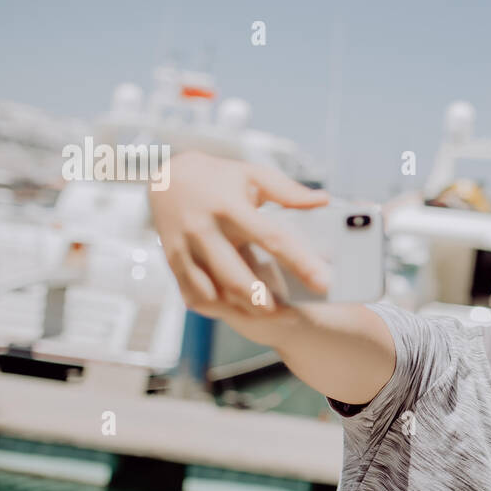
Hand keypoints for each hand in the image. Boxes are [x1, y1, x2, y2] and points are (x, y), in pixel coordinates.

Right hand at [148, 151, 329, 344]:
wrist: (167, 176)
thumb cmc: (220, 177)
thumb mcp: (254, 175)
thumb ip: (288, 191)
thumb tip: (323, 201)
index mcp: (230, 207)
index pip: (271, 238)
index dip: (299, 263)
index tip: (323, 282)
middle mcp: (204, 229)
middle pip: (236, 277)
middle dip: (264, 302)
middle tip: (293, 315)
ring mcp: (184, 248)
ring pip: (213, 293)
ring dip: (241, 310)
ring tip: (270, 315)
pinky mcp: (172, 261)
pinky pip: (193, 294)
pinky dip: (216, 307)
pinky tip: (237, 309)